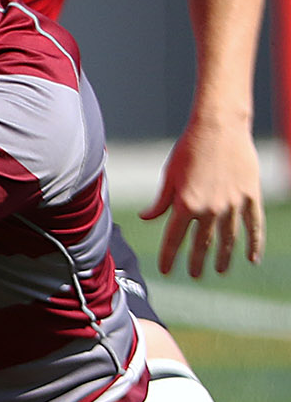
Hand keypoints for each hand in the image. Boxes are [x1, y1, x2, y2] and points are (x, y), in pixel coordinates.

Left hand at [142, 116, 264, 274]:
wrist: (219, 127)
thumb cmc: (189, 149)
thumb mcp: (169, 175)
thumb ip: (161, 201)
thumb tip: (147, 218)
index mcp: (185, 204)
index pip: (174, 239)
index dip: (169, 257)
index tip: (165, 271)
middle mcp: (209, 208)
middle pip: (202, 243)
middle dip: (196, 262)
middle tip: (194, 275)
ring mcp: (233, 203)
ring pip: (228, 239)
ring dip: (223, 257)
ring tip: (219, 271)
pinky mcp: (250, 196)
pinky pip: (254, 225)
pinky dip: (254, 243)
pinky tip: (252, 258)